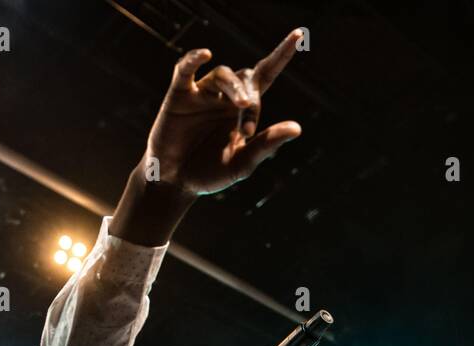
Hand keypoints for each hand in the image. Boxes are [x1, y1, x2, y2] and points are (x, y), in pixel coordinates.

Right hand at [147, 31, 302, 195]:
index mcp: (243, 109)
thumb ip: (266, 144)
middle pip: (245, 77)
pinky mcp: (179, 95)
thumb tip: (297, 128)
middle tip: (248, 123)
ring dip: (234, 86)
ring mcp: (201, 93)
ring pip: (222, 74)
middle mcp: (224, 96)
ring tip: (240, 105)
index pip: (266, 74)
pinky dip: (193, 60)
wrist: (176, 183)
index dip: (281, 55)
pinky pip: (185, 70)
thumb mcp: (242, 163)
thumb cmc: (210, 174)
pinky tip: (204, 55)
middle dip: (251, 94)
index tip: (298, 34)